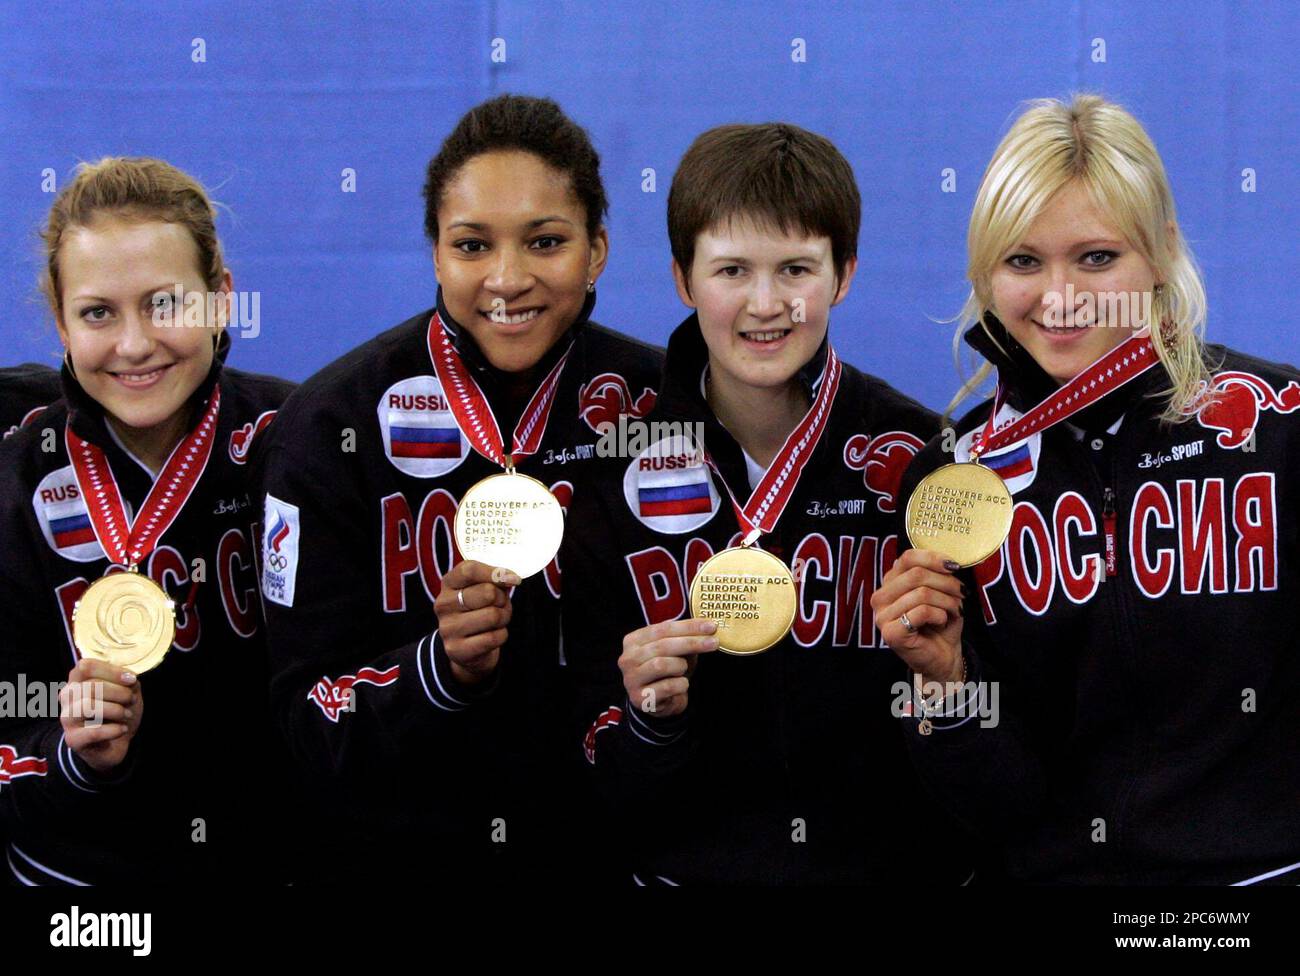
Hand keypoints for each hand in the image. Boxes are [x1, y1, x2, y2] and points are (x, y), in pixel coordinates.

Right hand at [59, 659, 141, 774]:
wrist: (115, 743)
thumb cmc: (118, 712)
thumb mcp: (126, 691)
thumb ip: (125, 680)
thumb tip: (128, 678)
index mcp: (77, 681)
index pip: (86, 666)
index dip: (111, 671)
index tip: (131, 680)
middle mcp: (67, 698)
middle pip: (89, 686)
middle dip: (118, 692)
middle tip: (131, 700)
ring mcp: (67, 718)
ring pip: (87, 706)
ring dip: (115, 710)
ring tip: (127, 715)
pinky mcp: (72, 739)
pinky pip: (94, 731)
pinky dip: (115, 729)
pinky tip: (123, 729)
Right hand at [434, 560, 520, 684]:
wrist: (466, 648)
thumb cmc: (479, 611)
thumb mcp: (482, 589)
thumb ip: (494, 579)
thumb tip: (511, 578)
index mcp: (448, 583)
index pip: (469, 570)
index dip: (496, 572)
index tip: (514, 579)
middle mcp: (443, 604)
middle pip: (487, 592)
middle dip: (503, 600)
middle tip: (500, 605)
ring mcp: (447, 628)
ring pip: (493, 616)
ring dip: (504, 618)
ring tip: (497, 621)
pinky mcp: (456, 649)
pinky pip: (493, 637)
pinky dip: (501, 635)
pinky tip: (492, 635)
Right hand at [618, 617, 718, 718]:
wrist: (658, 702)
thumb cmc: (667, 672)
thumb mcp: (674, 651)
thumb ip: (684, 638)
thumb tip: (707, 627)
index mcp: (633, 640)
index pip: (662, 628)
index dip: (688, 626)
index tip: (711, 626)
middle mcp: (627, 658)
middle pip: (662, 645)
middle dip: (691, 642)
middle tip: (713, 642)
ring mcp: (631, 679)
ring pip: (661, 665)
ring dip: (680, 666)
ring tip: (684, 669)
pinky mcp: (640, 698)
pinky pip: (667, 687)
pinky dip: (680, 684)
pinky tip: (682, 684)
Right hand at [870, 549, 965, 686]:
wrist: (943, 657)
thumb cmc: (941, 622)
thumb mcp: (940, 592)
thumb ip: (937, 574)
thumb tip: (949, 561)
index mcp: (890, 583)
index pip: (907, 558)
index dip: (933, 558)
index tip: (954, 566)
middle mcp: (881, 597)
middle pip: (916, 574)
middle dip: (946, 583)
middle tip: (962, 594)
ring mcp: (882, 616)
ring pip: (922, 593)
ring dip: (947, 601)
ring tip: (955, 610)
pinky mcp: (891, 633)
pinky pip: (922, 612)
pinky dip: (940, 615)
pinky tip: (942, 621)